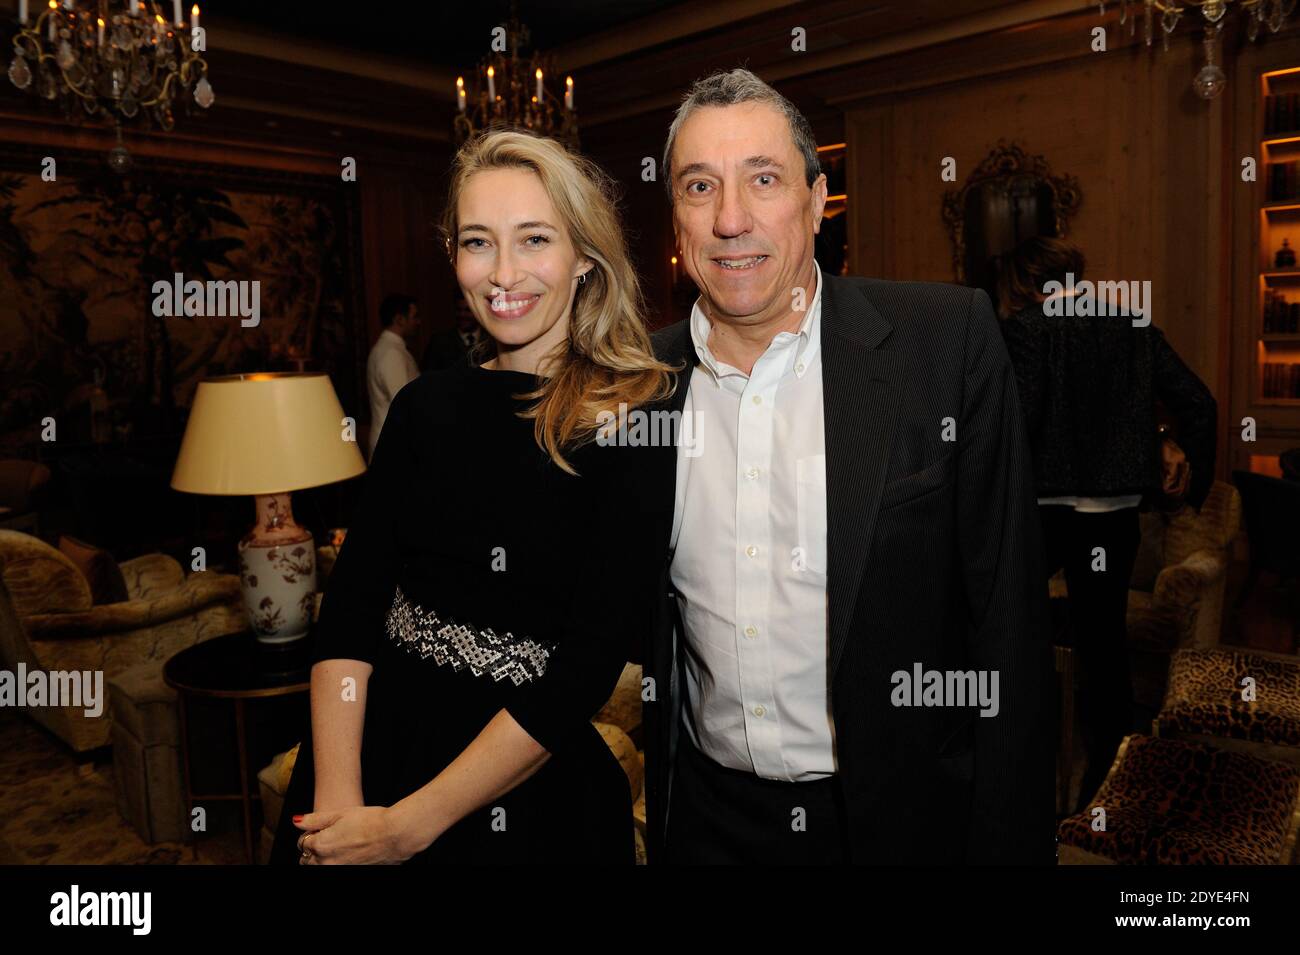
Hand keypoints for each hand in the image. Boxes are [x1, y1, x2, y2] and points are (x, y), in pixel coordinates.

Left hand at [294, 806, 414, 864]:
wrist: (395, 835)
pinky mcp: (351, 873)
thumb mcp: (340, 814)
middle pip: (306, 861)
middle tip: (328, 838)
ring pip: (319, 868)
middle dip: (312, 850)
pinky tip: (349, 854)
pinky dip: (336, 863)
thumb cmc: (371, 821)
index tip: (322, 829)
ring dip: (322, 859)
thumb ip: (315, 819)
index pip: (302, 843)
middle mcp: (326, 862)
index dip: (311, 834)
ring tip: (339, 847)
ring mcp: (339, 870)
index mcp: (321, 844)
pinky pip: (336, 870)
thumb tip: (296, 821)